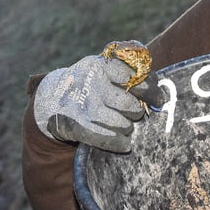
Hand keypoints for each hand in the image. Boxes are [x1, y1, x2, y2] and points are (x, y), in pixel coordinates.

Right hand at [33, 51, 161, 152]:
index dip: (149, 90)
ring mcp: (84, 106)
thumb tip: (158, 94)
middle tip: (134, 112)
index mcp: (100, 65)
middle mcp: (92, 84)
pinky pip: (107, 139)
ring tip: (123, 124)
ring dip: (127, 127)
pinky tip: (125, 144)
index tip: (157, 99)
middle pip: (130, 104)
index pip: (134, 77)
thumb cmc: (89, 83)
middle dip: (136, 111)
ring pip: (123, 124)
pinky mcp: (76, 126)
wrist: (51, 98)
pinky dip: (119, 143)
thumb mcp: (102, 68)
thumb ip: (127, 73)